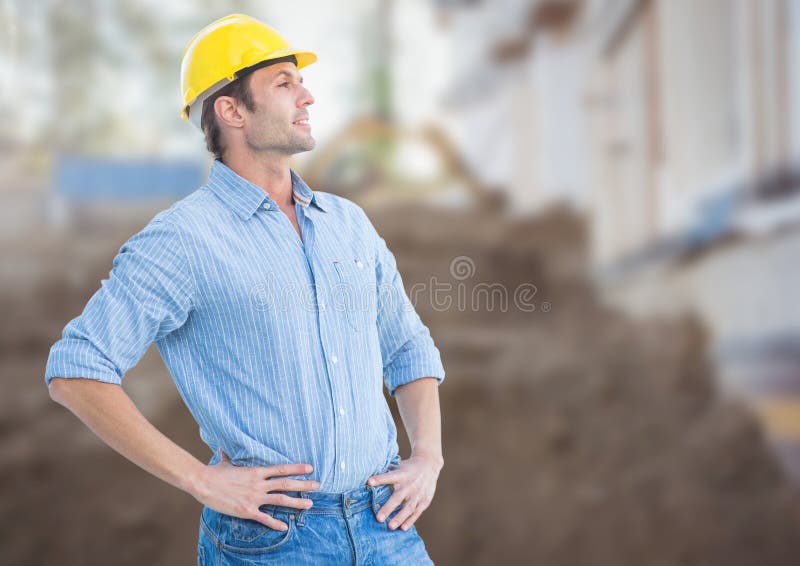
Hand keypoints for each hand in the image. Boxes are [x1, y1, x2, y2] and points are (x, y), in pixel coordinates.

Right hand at [192, 449, 318, 530]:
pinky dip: (275, 523)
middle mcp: (259, 484)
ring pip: (280, 500)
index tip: (310, 468)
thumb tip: (224, 446)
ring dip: (296, 502)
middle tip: (317, 485)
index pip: (281, 469)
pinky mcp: (247, 510)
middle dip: (303, 485)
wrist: (203, 483)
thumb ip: (230, 456)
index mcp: (256, 472)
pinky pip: (264, 518)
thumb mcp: (226, 462)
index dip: (297, 468)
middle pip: (286, 484)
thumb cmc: (214, 472)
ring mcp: (254, 498)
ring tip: (309, 504)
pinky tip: (285, 527)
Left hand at [367, 453, 442, 530]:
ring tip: (390, 526)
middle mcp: (410, 484)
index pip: (389, 476)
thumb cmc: (408, 467)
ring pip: (408, 508)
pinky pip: (416, 512)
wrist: (429, 464)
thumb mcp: (398, 466)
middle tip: (379, 518)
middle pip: (398, 497)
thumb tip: (366, 475)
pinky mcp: (424, 500)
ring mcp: (418, 493)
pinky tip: (402, 528)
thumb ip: (386, 472)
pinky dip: (410, 520)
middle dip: (388, 508)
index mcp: (401, 474)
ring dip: (399, 518)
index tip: (368, 482)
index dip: (379, 479)